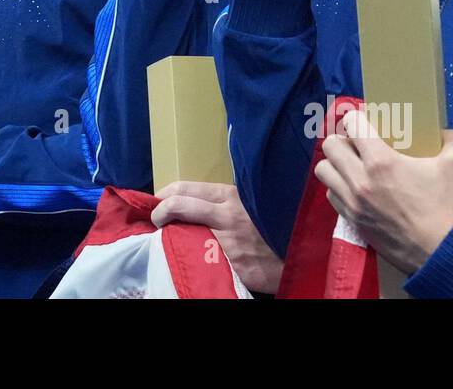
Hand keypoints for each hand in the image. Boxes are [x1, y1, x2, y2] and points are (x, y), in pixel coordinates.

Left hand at [151, 181, 283, 293]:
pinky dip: (187, 258)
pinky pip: (199, 258)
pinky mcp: (230, 264)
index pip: (184, 188)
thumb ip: (221, 203)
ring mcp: (227, 240)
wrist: (297, 254)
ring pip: (182, 232)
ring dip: (170, 237)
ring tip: (169, 241)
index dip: (164, 196)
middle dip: (158, 213)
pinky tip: (187, 261)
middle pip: (177, 204)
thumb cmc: (269, 227)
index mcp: (229, 195)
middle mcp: (225, 214)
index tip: (157, 204)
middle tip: (156, 222)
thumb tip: (189, 204)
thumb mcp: (247, 205)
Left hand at [314, 109, 452, 274]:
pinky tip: (358, 190)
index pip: (351, 123)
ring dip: (336, 164)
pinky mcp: (353, 222)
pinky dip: (339, 188)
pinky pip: (331, 196)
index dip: (358, 117)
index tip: (368, 121)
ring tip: (354, 166)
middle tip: (360, 144)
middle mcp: (359, 180)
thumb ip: (450, 140)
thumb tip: (443, 132)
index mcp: (381, 161)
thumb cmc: (451, 208)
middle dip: (344, 139)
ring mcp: (353, 203)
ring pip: (324, 171)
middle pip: (330, 146)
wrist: (447, 254)